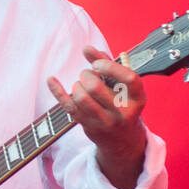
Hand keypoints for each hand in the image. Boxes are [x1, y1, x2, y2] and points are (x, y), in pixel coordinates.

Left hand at [46, 45, 147, 188]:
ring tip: (81, 86)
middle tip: (88, 76)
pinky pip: (68, 107)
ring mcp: (105, 122)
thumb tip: (87, 49)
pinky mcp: (88, 126)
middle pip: (96, 87)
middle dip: (87, 75)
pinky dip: (57, 91)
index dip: (110, 67)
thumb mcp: (122, 85)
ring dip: (77, 86)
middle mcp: (123, 112)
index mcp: (137, 98)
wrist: (122, 139)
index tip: (97, 64)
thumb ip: (107, 63)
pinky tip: (51, 80)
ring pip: (81, 98)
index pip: (128, 78)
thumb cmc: (121, 103)